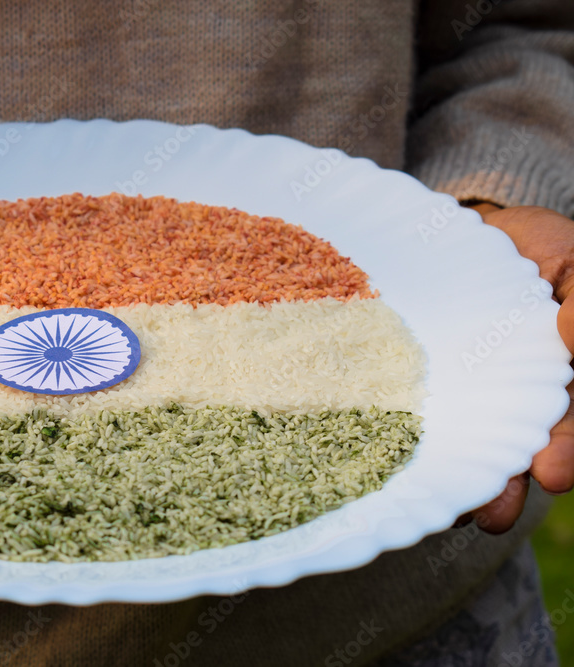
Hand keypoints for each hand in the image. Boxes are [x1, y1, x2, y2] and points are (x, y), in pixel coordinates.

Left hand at [460, 203, 573, 532]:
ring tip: (452, 515)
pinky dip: (428, 457)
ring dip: (472, 487)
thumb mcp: (568, 260)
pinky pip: (433, 431)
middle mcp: (536, 398)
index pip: (573, 423)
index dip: (569, 449)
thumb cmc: (529, 248)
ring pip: (485, 451)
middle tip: (497, 515)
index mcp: (570, 372)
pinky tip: (416, 481)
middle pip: (531, 449)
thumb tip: (572, 332)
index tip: (550, 473)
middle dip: (514, 485)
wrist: (459, 238)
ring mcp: (484, 401)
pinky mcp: (437, 396)